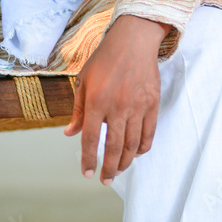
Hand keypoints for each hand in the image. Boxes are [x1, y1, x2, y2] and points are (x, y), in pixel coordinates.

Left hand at [64, 15, 170, 183]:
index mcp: (96, 101)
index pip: (91, 138)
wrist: (133, 41)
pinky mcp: (152, 104)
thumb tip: (69, 133)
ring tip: (119, 171)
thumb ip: (78, 110)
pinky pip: (148, 134)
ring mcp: (137, 107)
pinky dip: (142, 148)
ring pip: (133, 145)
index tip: (87, 173)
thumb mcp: (84, 81)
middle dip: (109, 169)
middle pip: (115, 147)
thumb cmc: (104, 59)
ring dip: (126, 162)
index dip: (89, 159)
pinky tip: (136, 154)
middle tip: (106, 180)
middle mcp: (117, 107)